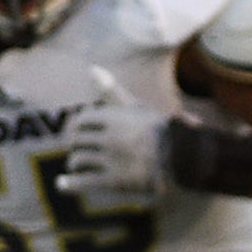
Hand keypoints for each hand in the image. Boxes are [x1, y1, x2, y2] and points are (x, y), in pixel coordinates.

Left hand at [58, 70, 168, 206]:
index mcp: (115, 118)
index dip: (78, 129)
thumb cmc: (163, 132)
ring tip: (78, 166)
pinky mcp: (117, 181)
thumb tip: (91, 68)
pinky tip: (62, 184)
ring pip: (78, 160)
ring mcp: (113, 160)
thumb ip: (113, 91)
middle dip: (75, 146)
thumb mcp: (138, 107)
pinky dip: (70, 184)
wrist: (189, 161)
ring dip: (75, 164)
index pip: (81, 121)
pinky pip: (84, 182)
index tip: (81, 134)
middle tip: (79, 150)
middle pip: (77, 140)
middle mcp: (111, 137)